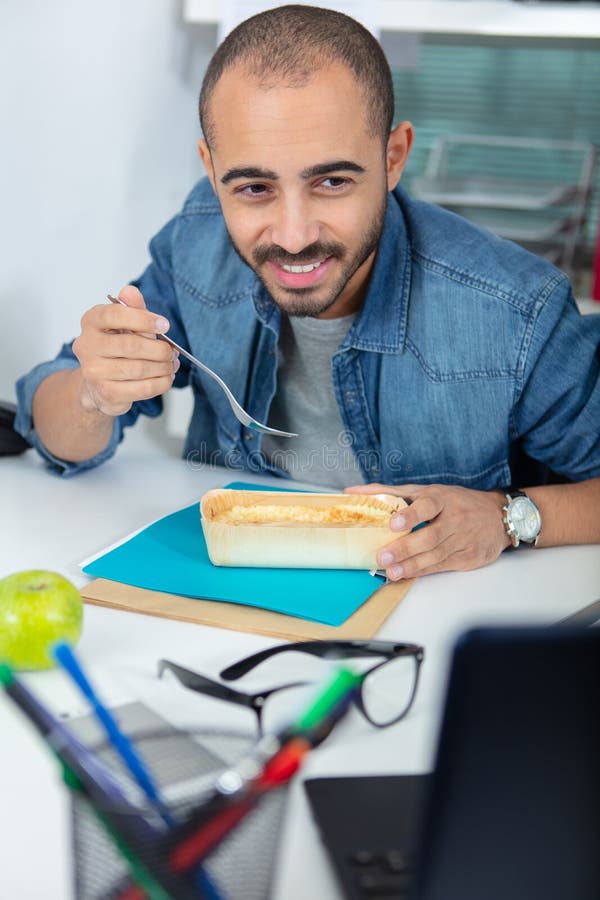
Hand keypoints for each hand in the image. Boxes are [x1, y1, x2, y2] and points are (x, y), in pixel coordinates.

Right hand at [72, 285, 179, 416]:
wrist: (98, 384)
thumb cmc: (115, 349)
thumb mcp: (124, 324)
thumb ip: (131, 308)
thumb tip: (130, 291)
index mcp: (91, 321)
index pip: (115, 314)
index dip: (143, 319)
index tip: (164, 325)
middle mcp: (86, 345)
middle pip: (130, 345)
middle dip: (159, 349)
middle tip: (171, 351)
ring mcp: (93, 371)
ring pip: (139, 368)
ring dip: (163, 367)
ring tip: (170, 364)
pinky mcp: (106, 393)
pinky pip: (142, 388)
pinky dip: (160, 383)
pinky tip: (166, 378)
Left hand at [345, 483, 510, 578]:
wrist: (498, 517)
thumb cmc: (455, 502)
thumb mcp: (426, 491)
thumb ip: (389, 493)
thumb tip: (352, 492)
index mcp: (443, 499)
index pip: (427, 506)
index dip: (411, 515)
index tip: (394, 524)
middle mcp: (455, 519)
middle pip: (430, 536)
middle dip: (405, 548)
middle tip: (383, 556)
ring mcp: (462, 540)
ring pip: (435, 555)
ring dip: (412, 565)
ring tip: (391, 571)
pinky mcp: (467, 558)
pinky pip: (442, 566)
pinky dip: (423, 571)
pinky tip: (407, 574)